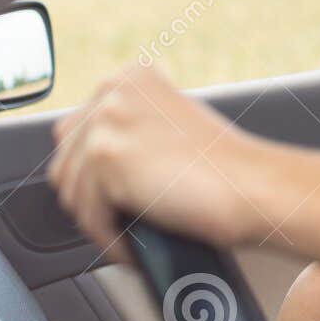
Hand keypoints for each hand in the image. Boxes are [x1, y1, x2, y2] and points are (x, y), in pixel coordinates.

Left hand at [47, 63, 267, 256]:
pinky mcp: (106, 154)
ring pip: (72, 191)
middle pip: (66, 160)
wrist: (253, 186)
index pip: (77, 132)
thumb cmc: (225, 168)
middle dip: (89, 197)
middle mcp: (115, 89)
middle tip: (120, 220)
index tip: (113, 199)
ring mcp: (108, 119)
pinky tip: (136, 244)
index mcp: (130, 76)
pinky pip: (87, 214)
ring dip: (100, 221)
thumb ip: (130, 128)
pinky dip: (109, 239)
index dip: (92, 175)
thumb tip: (88, 161)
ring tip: (131, 235)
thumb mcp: (170, 125)